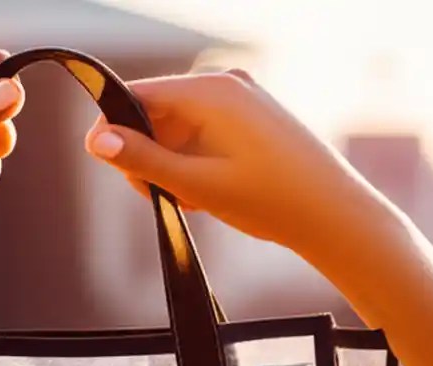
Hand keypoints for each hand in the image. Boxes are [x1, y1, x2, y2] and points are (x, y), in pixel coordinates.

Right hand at [84, 71, 408, 271]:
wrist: (336, 215)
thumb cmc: (272, 200)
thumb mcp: (196, 185)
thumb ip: (142, 161)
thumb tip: (96, 140)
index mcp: (210, 91)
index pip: (135, 96)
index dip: (115, 132)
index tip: (115, 171)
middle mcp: (225, 83)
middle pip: (155, 112)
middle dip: (148, 155)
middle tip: (163, 195)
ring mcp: (242, 98)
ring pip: (178, 126)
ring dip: (172, 163)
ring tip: (194, 199)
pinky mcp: (252, 116)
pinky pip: (203, 131)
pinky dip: (195, 161)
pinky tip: (209, 192)